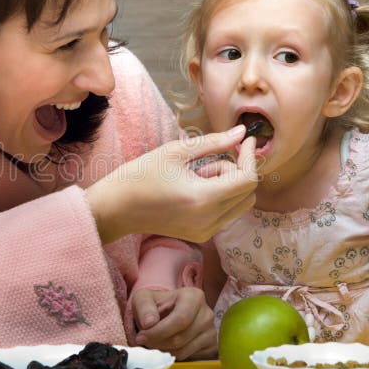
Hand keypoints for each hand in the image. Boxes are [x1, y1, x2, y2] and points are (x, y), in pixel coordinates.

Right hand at [86, 126, 257, 243]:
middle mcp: (209, 220)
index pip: (248, 179)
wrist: (117, 208)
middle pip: (248, 192)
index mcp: (204, 198)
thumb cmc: (141, 175)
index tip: (247, 141)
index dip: (251, 157)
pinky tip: (193, 189)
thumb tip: (241, 133)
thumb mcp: (177, 152)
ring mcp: (206, 231)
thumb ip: (214, 142)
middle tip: (207, 160)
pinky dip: (220, 197)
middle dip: (237, 171)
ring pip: (240, 203)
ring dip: (228, 185)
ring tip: (195, 175)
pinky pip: (226, 213)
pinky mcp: (201, 235)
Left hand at [132, 287, 217, 360]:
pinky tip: (166, 346)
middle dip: (157, 343)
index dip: (158, 332)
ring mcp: (211, 332)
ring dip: (163, 350)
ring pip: (183, 351)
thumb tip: (149, 323)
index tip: (141, 337)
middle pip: (180, 338)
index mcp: (194, 296)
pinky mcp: (210, 347)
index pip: (180, 320)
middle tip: (145, 341)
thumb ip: (144, 308)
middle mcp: (207, 314)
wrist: (166, 313)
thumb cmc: (156, 305)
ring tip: (154, 342)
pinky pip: (188, 358)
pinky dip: (172, 356)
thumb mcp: (143, 298)